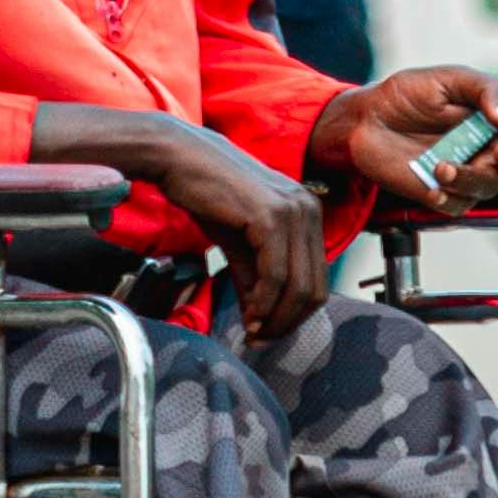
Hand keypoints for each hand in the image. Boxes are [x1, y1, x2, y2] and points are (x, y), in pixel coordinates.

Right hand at [119, 116, 333, 340]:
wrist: (180, 158)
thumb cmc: (207, 193)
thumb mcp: (238, 243)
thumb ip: (254, 279)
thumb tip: (259, 321)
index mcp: (308, 213)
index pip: (317, 280)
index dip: (294, 315)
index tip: (266, 332)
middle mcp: (309, 210)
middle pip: (314, 289)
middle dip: (286, 322)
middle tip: (259, 339)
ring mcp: (294, 211)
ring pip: (298, 286)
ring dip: (275, 318)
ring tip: (251, 331)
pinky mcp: (271, 215)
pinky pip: (275, 274)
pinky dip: (263, 302)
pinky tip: (248, 314)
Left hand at [304, 63, 497, 214]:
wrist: (365, 120)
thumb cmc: (408, 96)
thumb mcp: (447, 79)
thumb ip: (484, 89)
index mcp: (495, 119)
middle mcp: (487, 148)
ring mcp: (467, 173)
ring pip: (490, 187)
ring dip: (472, 178)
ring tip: (442, 166)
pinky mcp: (443, 194)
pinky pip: (459, 206)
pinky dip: (449, 198)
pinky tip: (433, 185)